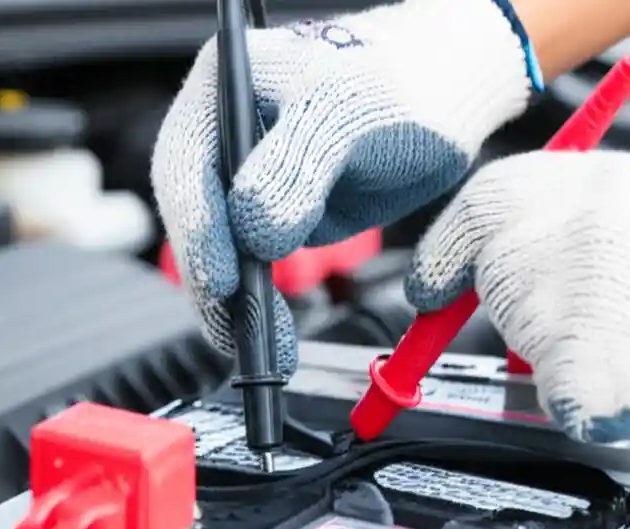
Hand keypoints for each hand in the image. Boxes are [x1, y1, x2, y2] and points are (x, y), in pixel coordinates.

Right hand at [151, 0, 535, 373]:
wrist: (443, 98)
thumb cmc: (401, 81)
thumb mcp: (350, 112)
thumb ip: (298, 166)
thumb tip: (252, 230)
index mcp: (225, 86)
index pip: (185, 162)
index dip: (195, 224)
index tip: (221, 277)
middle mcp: (224, 133)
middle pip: (192, 213)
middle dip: (211, 277)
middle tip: (239, 330)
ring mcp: (247, 178)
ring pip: (218, 248)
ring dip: (234, 302)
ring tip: (265, 346)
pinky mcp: (275, 216)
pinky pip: (252, 266)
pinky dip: (259, 303)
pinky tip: (274, 333)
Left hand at [406, 150, 629, 465]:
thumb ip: (588, 217)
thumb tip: (512, 246)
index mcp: (600, 185)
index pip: (484, 203)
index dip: (448, 247)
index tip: (432, 281)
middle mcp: (575, 234)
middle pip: (494, 275)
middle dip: (517, 306)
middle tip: (583, 324)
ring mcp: (574, 303)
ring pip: (525, 340)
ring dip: (565, 354)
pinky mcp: (582, 373)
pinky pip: (556, 398)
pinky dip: (591, 404)